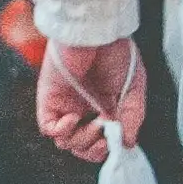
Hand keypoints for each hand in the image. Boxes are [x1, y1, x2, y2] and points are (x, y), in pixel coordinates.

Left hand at [35, 35, 146, 160]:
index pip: (101, 142)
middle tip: (104, 139)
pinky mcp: (49, 99)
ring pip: (66, 142)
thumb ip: (132, 118)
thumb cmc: (116, 52)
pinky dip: (62, 131)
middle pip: (82, 147)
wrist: (97, 33)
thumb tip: (128, 143)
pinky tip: (74, 118)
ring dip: (82, 141)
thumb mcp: (134, 89)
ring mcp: (66, 106)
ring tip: (95, 124)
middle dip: (94, 151)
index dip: (108, 149)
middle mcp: (84, 110)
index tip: (116, 144)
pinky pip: (48, 127)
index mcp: (105, 109)